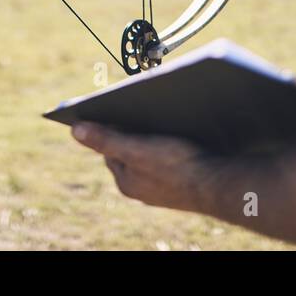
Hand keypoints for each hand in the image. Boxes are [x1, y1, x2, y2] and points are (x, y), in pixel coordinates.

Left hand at [71, 121, 225, 214]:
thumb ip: (106, 140)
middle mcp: (142, 188)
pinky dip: (168, 146)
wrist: (220, 185)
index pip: (109, 148)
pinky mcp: (182, 184)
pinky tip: (178, 134)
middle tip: (137, 108)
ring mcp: (162, 188)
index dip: (110, 126)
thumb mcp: (137, 148)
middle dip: (130, 131)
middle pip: (128, 152)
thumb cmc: (177, 165)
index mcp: (127, 182)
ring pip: (149, 155)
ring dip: (150, 137)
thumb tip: (75, 131)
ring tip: (158, 116)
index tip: (113, 106)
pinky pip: (168, 161)